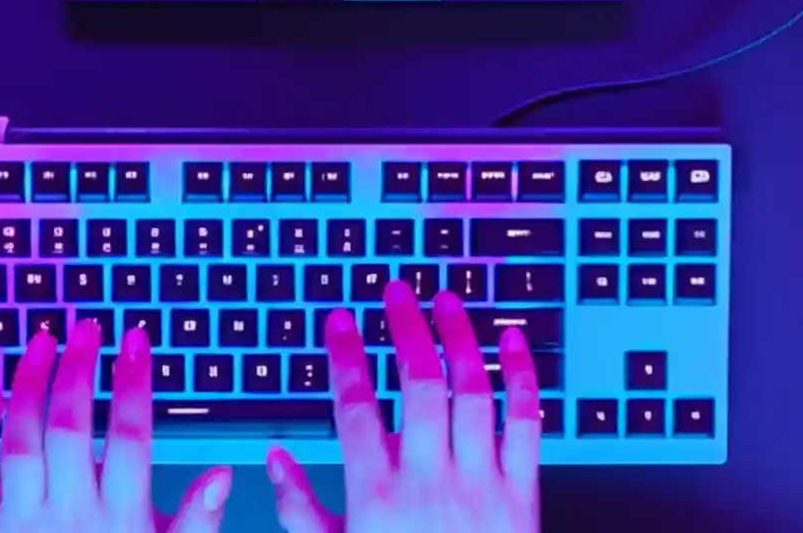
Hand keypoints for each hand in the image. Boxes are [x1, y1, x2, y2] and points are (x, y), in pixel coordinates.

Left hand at [0, 321, 232, 532]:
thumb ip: (197, 524)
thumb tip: (222, 476)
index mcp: (121, 522)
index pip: (131, 435)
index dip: (133, 381)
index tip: (136, 341)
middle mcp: (67, 516)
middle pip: (71, 425)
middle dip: (79, 368)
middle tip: (87, 327)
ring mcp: (17, 524)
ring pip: (19, 439)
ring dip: (27, 384)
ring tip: (40, 343)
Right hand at [266, 283, 541, 532]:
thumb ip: (299, 510)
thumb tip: (276, 459)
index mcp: (378, 497)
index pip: (355, 408)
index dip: (346, 356)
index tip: (341, 321)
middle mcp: (430, 482)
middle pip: (418, 384)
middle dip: (405, 328)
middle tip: (396, 293)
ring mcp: (481, 485)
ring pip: (472, 391)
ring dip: (459, 338)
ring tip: (446, 302)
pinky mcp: (523, 495)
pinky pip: (527, 422)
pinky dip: (522, 376)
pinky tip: (512, 341)